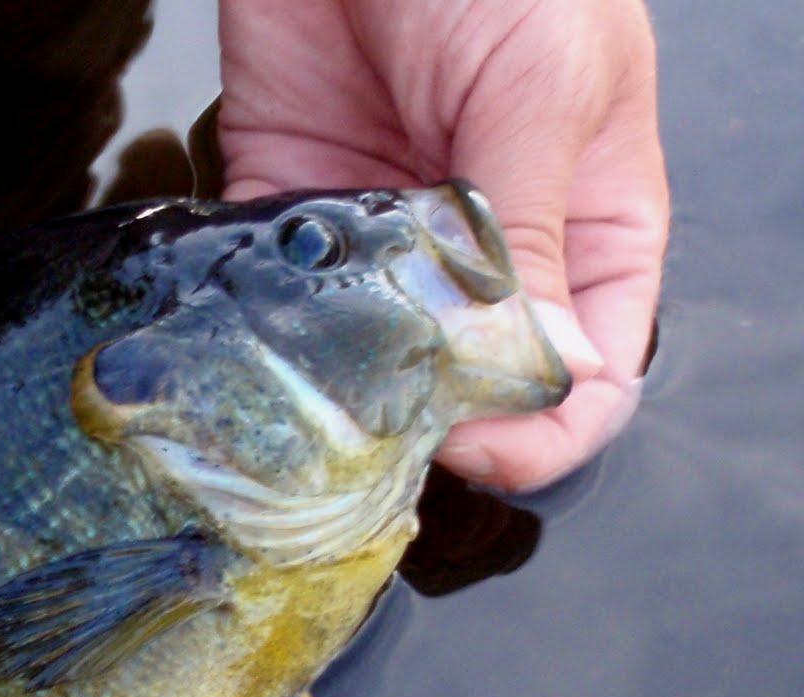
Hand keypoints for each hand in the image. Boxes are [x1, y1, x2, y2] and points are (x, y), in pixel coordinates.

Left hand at [218, 0, 668, 490]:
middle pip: (476, 386)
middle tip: (390, 439)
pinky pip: (289, 305)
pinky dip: (275, 338)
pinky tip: (266, 355)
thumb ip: (537, 236)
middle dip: (440, 425)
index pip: (589, 373)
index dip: (544, 428)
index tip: (483, 447)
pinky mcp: (298, 216)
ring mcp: (391, 242)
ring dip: (351, 397)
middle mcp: (490, 251)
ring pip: (377, 364)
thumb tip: (551, 376)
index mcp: (590, 226)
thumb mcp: (541, 88)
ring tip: (323, 411)